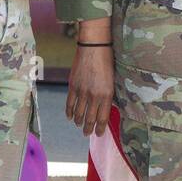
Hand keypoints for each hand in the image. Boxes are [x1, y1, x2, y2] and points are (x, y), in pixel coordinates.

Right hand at [66, 17, 113, 136]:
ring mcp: (82, 92)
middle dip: (88, 129)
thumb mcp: (112, 80)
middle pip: (90, 119)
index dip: (100, 129)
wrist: (94, 47)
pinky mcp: (73, 86)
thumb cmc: (107, 61)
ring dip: (78, 122)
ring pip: (78, 114)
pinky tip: (70, 117)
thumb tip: (105, 108)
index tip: (99, 134)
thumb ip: (108, 95)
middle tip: (87, 133)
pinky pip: (69, 104)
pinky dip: (69, 112)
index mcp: (107, 95)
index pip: (102, 118)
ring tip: (79, 125)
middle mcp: (94, 96)